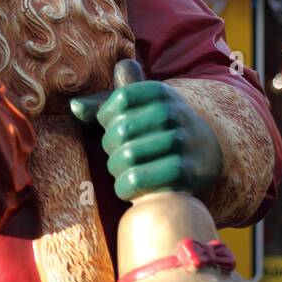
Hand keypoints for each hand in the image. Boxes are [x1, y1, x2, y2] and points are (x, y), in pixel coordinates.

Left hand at [70, 80, 221, 201]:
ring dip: (117, 170)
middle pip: (119, 131)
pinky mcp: (185, 173)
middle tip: (120, 155)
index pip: (119, 101)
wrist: (207, 155)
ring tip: (125, 171)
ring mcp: (182, 142)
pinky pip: (136, 180)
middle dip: (111, 149)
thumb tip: (74, 106)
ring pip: (126, 158)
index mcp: (160, 92)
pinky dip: (125, 188)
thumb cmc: (158, 129)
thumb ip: (104, 105)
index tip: (115, 128)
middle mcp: (174, 113)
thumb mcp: (138, 109)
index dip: (108, 119)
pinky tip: (131, 187)